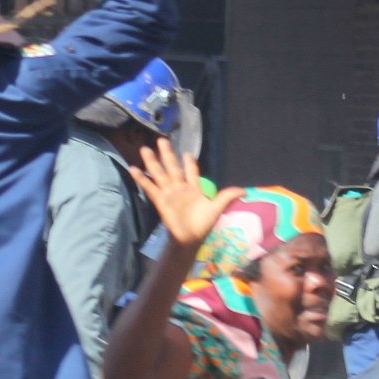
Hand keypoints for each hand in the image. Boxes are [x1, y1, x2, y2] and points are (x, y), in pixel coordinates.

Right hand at [129, 138, 242, 253]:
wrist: (189, 238)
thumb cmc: (202, 225)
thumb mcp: (216, 208)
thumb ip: (227, 196)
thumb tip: (245, 190)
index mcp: (193, 188)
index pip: (191, 172)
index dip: (189, 163)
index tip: (187, 154)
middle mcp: (179, 188)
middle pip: (172, 167)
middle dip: (167, 154)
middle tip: (162, 140)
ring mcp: (168, 193)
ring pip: (159, 173)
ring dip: (152, 162)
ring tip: (144, 149)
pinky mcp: (160, 200)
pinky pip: (150, 187)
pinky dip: (141, 178)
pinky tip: (133, 169)